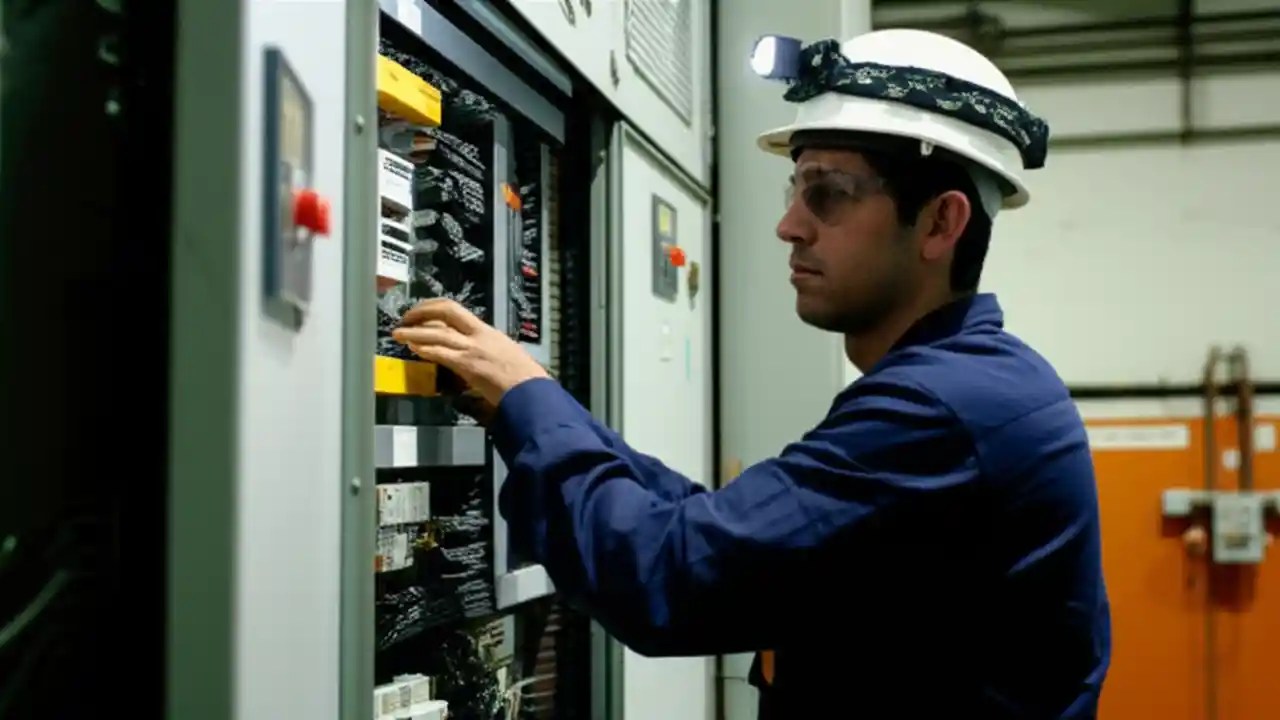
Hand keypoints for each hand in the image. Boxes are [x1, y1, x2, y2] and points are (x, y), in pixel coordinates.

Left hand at [392, 298, 548, 405]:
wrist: (530, 389)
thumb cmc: (523, 376)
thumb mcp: (504, 353)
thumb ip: (485, 350)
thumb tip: (471, 353)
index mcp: (486, 331)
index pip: (455, 309)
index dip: (433, 306)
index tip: (421, 310)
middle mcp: (478, 335)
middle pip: (445, 312)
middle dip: (421, 312)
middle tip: (405, 318)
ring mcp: (472, 349)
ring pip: (437, 333)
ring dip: (414, 333)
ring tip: (398, 333)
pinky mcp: (468, 366)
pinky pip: (441, 353)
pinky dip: (425, 349)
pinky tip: (413, 349)